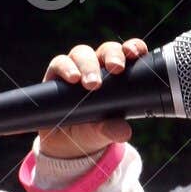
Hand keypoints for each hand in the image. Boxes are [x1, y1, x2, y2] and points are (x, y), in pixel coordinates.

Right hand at [37, 37, 147, 158]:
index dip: (133, 47)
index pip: (126, 54)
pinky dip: (65, 68)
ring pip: (82, 53)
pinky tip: (72, 78)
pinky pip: (59, 63)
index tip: (135, 53)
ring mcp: (75, 68)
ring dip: (88, 65)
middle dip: (112, 56)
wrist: (62, 144)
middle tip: (116, 68)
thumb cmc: (88, 132)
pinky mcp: (55, 74)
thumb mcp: (101, 134)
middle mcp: (96, 67)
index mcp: (115, 75)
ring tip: (92, 83)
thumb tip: (124, 131)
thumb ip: (112, 131)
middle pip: (105, 50)